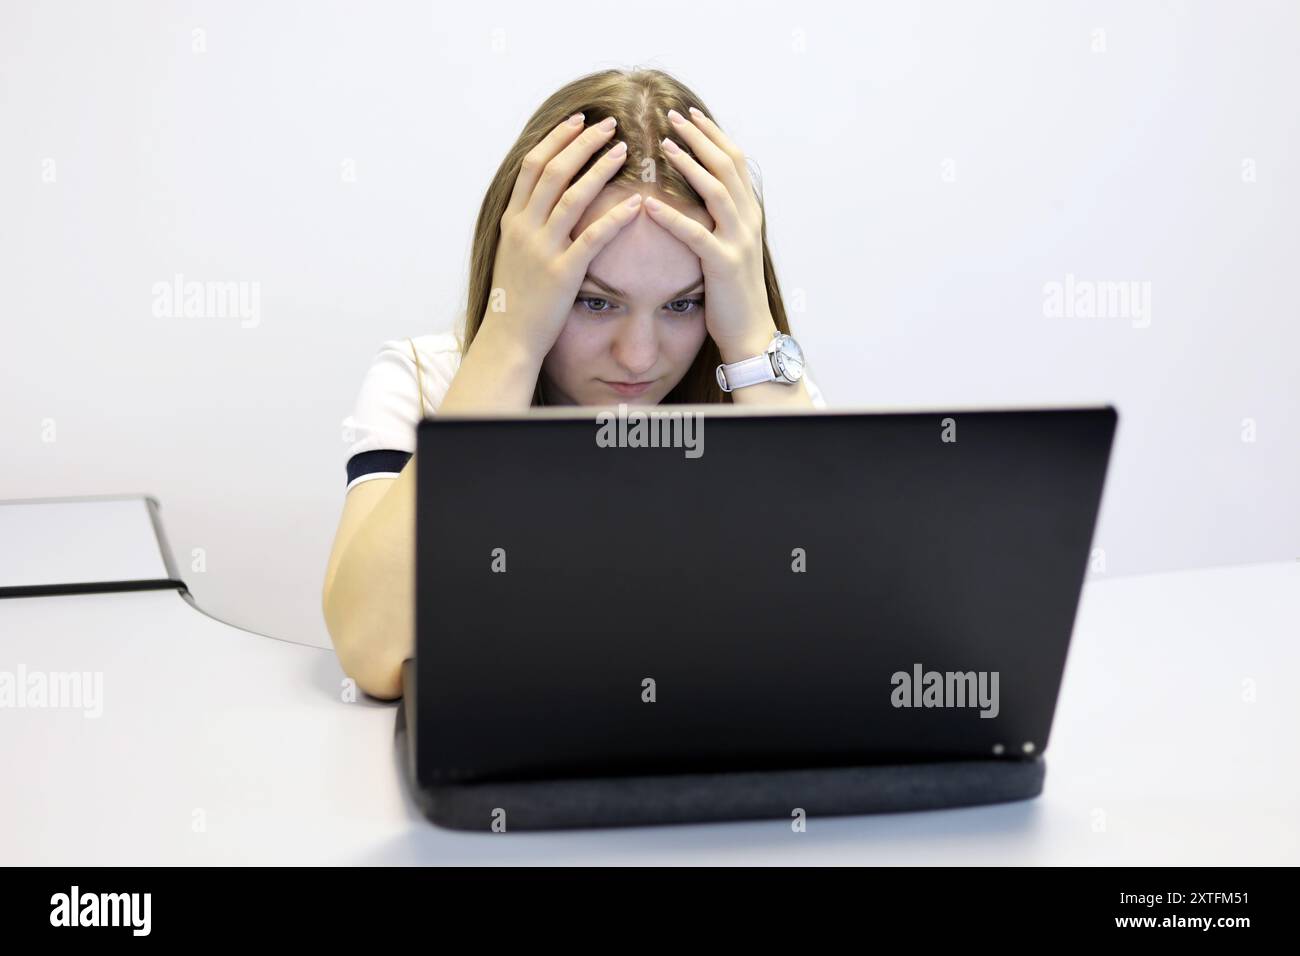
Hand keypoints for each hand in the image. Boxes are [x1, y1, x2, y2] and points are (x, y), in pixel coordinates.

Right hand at [484, 113, 643, 359]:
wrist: (508, 338)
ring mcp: (542, 249)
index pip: (533, 165)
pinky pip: (592, 238)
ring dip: (600, 168)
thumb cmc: (516, 298)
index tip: (579, 120)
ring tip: (624, 149)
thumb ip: (527, 224)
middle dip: (582, 142)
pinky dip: (615, 217)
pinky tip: (636, 202)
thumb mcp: (513, 252)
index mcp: (512, 219)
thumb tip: (543, 199)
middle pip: (554, 170)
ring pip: (572, 196)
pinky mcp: (563, 273)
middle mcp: (524, 228)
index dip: (557, 138)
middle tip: (609, 123)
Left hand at [643, 107, 777, 358]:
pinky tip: (648, 205)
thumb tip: (698, 194)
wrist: (751, 333)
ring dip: (689, 164)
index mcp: (749, 213)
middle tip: (672, 114)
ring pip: (716, 190)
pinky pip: (696, 235)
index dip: (712, 134)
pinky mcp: (724, 266)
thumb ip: (719, 219)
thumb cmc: (732, 293)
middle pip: (726, 165)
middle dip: (699, 136)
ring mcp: (739, 242)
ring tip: (664, 144)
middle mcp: (748, 221)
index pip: (734, 160)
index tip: (689, 113)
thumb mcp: (729, 247)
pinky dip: (672, 217)